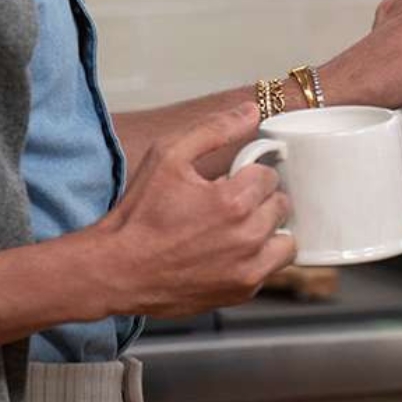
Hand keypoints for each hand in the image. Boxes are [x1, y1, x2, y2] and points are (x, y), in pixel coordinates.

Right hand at [88, 102, 294, 317]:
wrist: (116, 270)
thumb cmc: (139, 215)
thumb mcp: (169, 156)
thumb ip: (214, 129)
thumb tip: (251, 110)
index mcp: (234, 201)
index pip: (270, 176)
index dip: (249, 174)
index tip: (231, 180)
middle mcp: (247, 237)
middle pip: (281, 205)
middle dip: (259, 200)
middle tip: (230, 203)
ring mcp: (247, 269)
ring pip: (284, 240)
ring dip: (268, 230)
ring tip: (236, 227)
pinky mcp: (241, 291)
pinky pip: (270, 268)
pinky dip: (258, 258)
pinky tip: (230, 251)